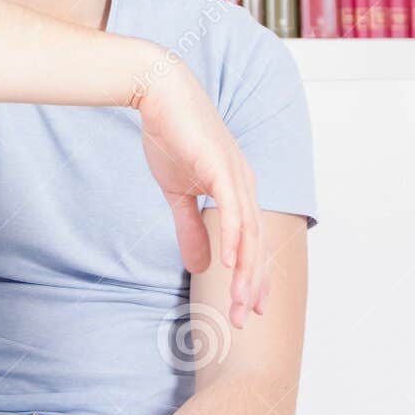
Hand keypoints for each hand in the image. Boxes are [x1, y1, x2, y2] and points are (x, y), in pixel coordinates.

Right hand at [133, 56, 267, 321]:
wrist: (158, 93)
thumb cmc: (170, 135)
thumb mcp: (178, 192)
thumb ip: (191, 228)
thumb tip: (202, 265)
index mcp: (238, 188)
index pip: (252, 242)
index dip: (254, 278)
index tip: (250, 310)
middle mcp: (245, 183)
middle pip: (256, 245)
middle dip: (253, 286)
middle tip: (245, 322)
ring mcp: (235, 174)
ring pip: (248, 234)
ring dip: (245, 273)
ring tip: (240, 304)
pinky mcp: (220, 167)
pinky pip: (232, 210)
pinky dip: (233, 240)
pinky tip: (228, 266)